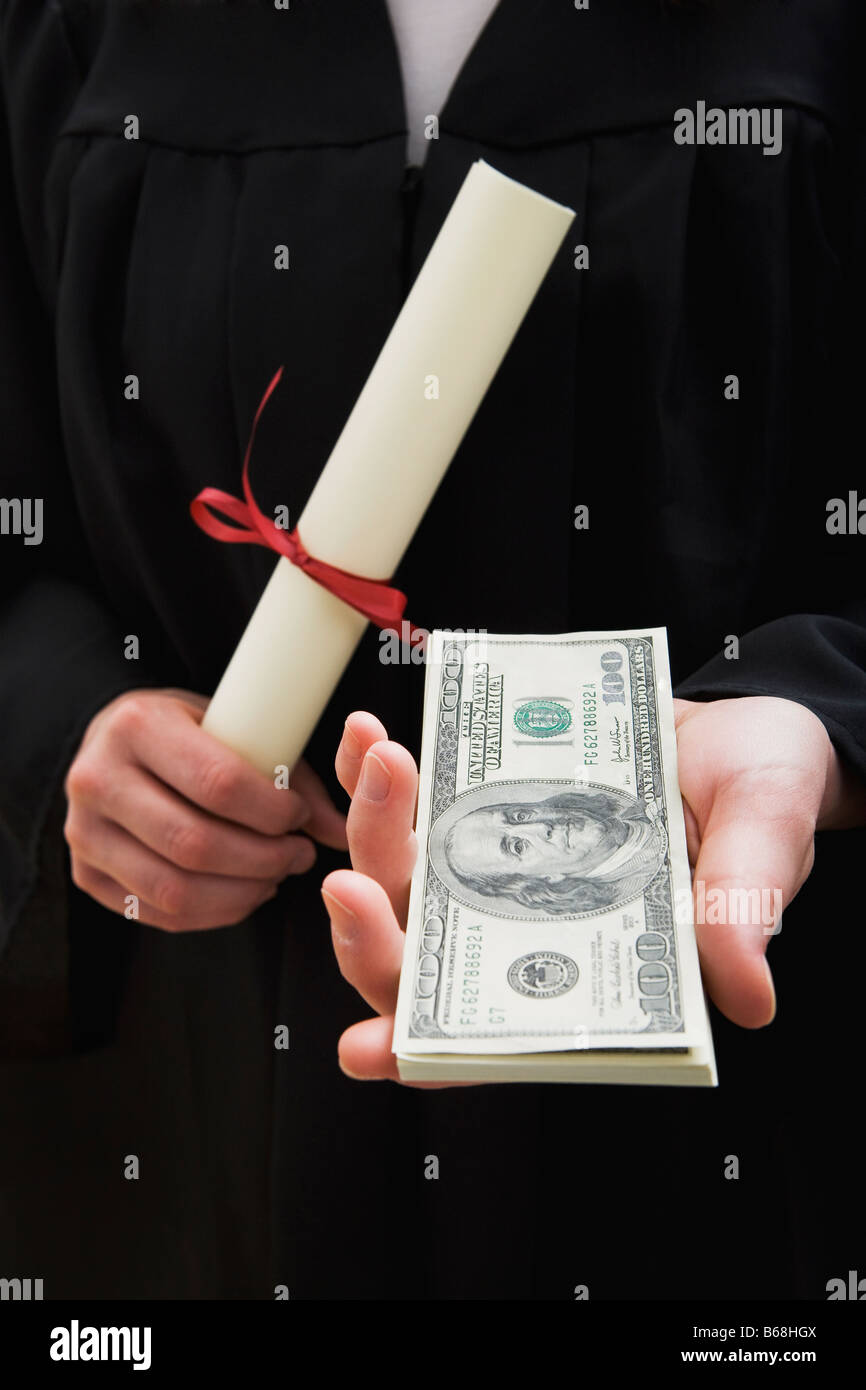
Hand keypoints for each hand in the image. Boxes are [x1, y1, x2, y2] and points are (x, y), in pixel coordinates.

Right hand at [64, 687, 346, 929]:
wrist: (116, 744)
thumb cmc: (190, 732)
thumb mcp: (237, 728)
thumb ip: (293, 776)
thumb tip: (339, 831)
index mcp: (136, 725)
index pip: (217, 782)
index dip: (271, 811)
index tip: (298, 817)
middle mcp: (96, 778)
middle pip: (195, 843)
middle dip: (263, 858)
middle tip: (298, 854)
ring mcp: (83, 832)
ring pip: (175, 889)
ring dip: (243, 892)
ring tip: (276, 875)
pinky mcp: (85, 875)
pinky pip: (159, 913)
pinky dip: (214, 912)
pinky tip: (244, 892)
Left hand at [323, 697, 859, 1081]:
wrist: (743, 723)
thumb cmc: (764, 790)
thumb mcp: (769, 837)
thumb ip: (746, 906)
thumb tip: (749, 994)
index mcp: (596, 972)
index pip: (498, 1040)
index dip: (429, 1054)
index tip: (373, 1046)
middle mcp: (530, 933)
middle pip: (424, 968)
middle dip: (373, 939)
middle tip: (353, 888)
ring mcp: (497, 873)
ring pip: (404, 883)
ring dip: (373, 831)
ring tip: (386, 763)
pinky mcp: (484, 810)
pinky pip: (412, 804)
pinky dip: (382, 776)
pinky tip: (371, 737)